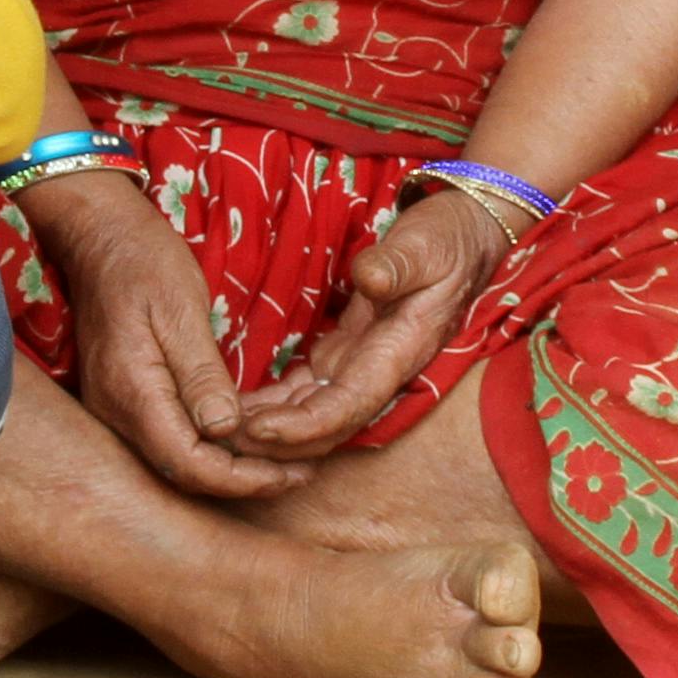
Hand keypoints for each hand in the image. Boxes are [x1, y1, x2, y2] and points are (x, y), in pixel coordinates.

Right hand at [30, 172, 300, 501]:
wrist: (98, 236)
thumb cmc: (141, 261)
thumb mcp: (179, 307)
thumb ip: (200, 373)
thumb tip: (226, 430)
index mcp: (132, 392)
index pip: (188, 463)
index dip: (241, 479)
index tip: (290, 475)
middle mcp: (119, 412)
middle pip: (186, 471)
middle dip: (245, 480)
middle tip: (302, 473)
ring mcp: (121, 408)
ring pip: (182, 458)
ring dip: (234, 465)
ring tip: (288, 462)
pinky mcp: (132, 398)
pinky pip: (175, 435)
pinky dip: (217, 443)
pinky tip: (253, 434)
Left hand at [229, 183, 510, 461]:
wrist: (461, 237)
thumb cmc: (444, 240)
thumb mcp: (425, 245)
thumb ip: (397, 264)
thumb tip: (369, 278)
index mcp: (398, 354)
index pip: (348, 406)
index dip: (303, 426)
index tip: (256, 428)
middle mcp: (377, 372)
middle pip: (324, 427)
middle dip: (274, 441)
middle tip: (218, 438)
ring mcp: (358, 366)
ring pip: (310, 416)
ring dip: (268, 429)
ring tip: (216, 430)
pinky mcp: (343, 354)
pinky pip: (304, 392)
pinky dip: (272, 405)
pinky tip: (235, 406)